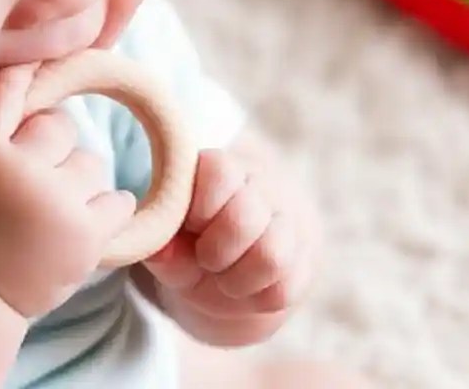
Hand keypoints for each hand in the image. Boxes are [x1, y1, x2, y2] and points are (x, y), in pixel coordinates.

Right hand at [0, 65, 135, 317]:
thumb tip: (26, 73)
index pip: (7, 92)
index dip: (23, 79)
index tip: (34, 67)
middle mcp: (22, 171)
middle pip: (61, 127)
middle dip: (51, 145)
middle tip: (33, 177)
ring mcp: (58, 204)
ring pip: (91, 164)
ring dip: (76, 180)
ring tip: (51, 209)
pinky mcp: (86, 237)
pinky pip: (117, 200)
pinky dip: (104, 208)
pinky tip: (79, 220)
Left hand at [141, 148, 316, 318]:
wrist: (236, 275)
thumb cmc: (196, 248)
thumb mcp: (173, 248)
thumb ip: (165, 249)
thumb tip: (160, 248)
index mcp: (227, 170)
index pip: (219, 171)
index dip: (200, 207)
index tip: (191, 226)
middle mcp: (265, 188)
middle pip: (244, 218)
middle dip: (214, 253)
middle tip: (206, 260)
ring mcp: (292, 223)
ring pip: (271, 257)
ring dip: (237, 281)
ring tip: (225, 280)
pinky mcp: (308, 261)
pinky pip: (285, 289)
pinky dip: (257, 300)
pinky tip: (248, 289)